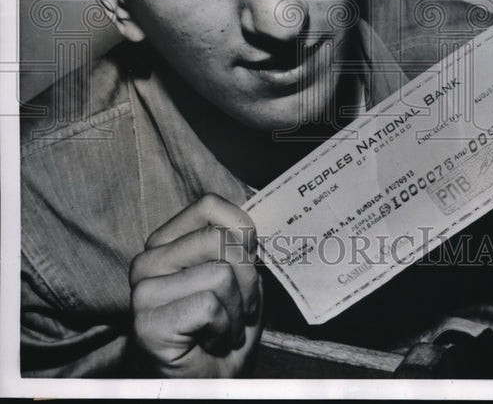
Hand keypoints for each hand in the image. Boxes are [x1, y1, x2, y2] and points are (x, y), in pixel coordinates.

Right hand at [129, 193, 261, 376]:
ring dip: (238, 310)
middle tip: (239, 308)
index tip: (245, 265)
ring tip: (225, 327)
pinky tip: (212, 341)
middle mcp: (147, 260)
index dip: (242, 233)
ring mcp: (143, 291)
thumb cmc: (226, 326)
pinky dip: (225, 328)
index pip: (209, 205)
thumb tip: (254, 218)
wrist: (211, 382)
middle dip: (246, 279)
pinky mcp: (148, 322)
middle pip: (219, 239)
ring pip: (220, 274)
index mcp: (165, 242)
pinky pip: (210, 306)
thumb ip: (239, 241)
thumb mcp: (240, 274)